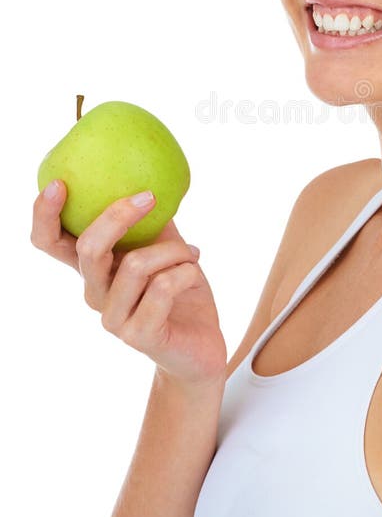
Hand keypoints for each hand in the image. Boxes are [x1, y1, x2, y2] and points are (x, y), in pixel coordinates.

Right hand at [31, 180, 227, 386]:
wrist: (201, 344)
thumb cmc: (180, 289)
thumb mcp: (165, 245)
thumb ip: (150, 219)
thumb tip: (148, 173)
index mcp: (94, 268)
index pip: (50, 243)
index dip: (45, 215)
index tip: (60, 183)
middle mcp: (95, 293)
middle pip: (88, 249)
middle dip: (117, 216)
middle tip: (149, 197)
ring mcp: (113, 318)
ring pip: (136, 265)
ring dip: (174, 250)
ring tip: (192, 253)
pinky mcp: (139, 335)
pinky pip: (162, 288)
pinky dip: (185, 271)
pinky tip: (194, 272)